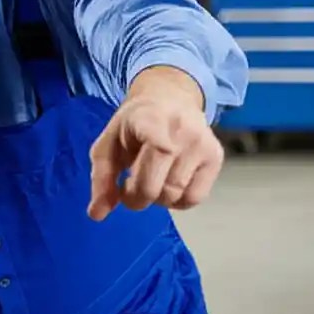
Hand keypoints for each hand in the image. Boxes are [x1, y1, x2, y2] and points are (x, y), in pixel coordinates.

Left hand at [88, 66, 223, 220]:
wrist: (169, 98)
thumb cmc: (133, 125)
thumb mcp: (108, 144)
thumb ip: (101, 178)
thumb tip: (97, 215)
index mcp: (152, 121)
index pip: (158, 152)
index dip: (140, 181)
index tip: (124, 186)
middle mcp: (183, 131)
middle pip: (160, 187)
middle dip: (139, 198)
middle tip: (130, 188)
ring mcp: (203, 145)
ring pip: (177, 196)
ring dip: (157, 199)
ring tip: (149, 181)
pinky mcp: (216, 157)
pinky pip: (195, 198)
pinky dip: (177, 201)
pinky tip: (167, 186)